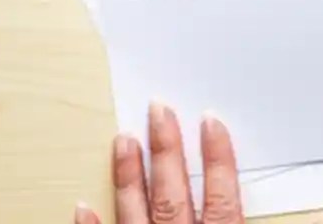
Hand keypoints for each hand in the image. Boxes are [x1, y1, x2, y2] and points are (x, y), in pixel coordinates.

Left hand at [75, 102, 242, 223]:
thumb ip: (235, 221)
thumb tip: (239, 203)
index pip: (220, 198)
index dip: (218, 158)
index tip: (211, 122)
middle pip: (173, 194)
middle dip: (166, 148)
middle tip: (159, 110)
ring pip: (135, 211)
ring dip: (129, 174)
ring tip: (124, 138)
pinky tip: (83, 205)